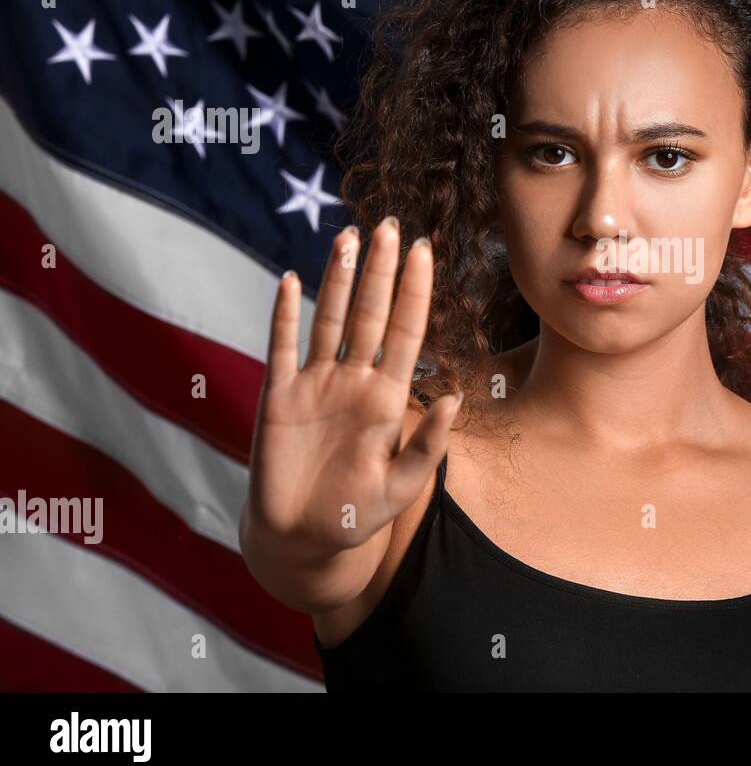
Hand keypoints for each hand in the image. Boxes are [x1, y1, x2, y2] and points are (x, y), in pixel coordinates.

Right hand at [247, 216, 460, 554]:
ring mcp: (315, 384)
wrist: (303, 539)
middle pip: (371, 314)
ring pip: (329, 320)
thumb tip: (455, 397)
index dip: (416, 292)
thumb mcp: (401, 486)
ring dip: (339, 280)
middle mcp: (354, 380)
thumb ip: (428, 446)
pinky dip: (285, 314)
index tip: (426, 251)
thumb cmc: (357, 514)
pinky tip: (292, 281)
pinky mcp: (279, 397)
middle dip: (382, 271)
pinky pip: (282, 347)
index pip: (407, 332)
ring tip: (349, 237)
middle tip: (391, 226)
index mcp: (388, 397)